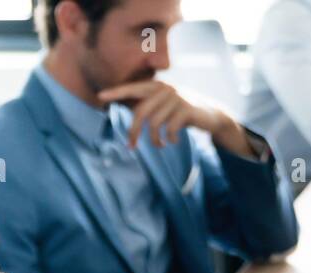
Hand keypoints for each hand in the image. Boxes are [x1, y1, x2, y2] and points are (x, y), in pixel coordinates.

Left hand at [98, 79, 253, 155]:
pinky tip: (173, 141)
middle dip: (133, 132)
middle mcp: (166, 89)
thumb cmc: (181, 113)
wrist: (210, 117)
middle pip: (141, 112)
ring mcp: (177, 98)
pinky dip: (169, 139)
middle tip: (131, 147)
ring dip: (154, 140)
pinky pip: (169, 129)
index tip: (100, 96)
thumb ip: (146, 106)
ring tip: (159, 145)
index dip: (117, 92)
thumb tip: (123, 109)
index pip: (133, 88)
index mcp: (157, 87)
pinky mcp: (187, 110)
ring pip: (155, 124)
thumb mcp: (163, 107)